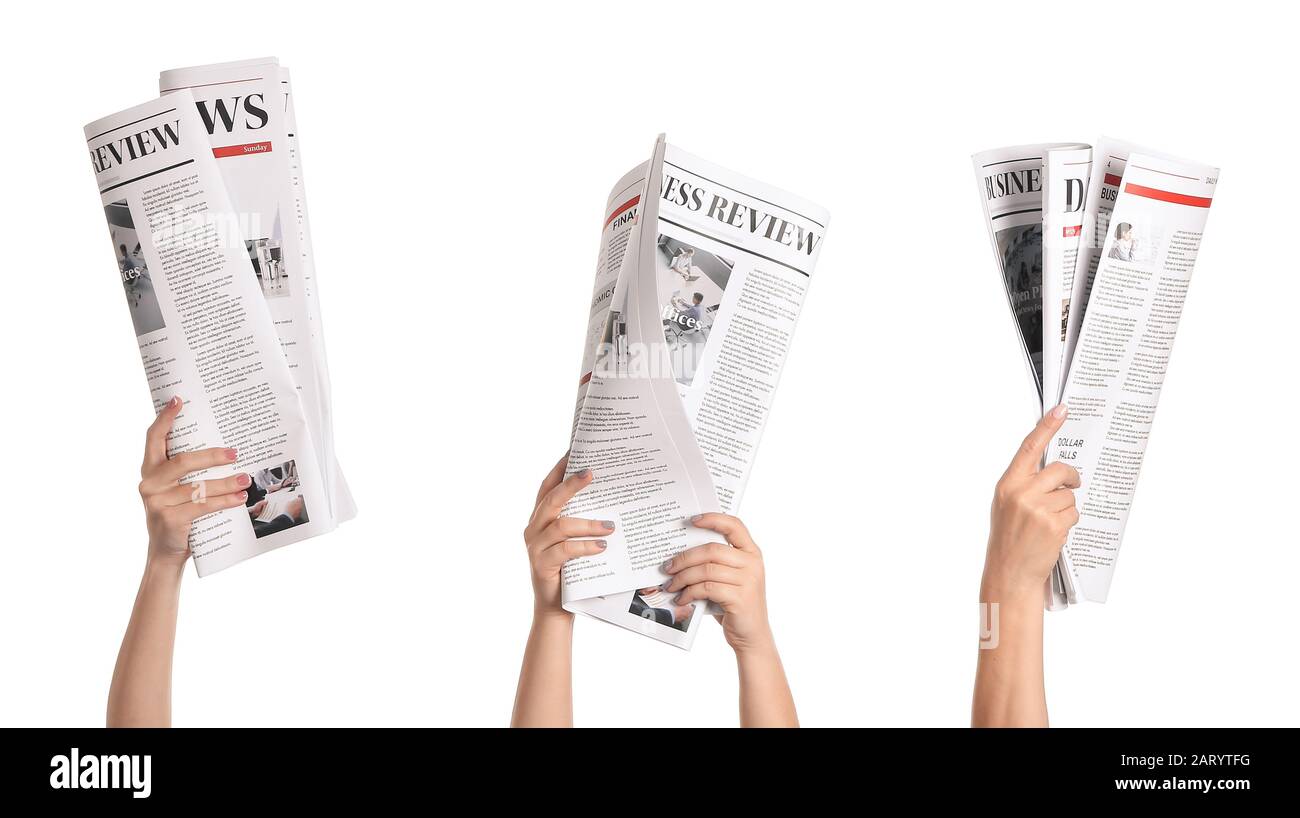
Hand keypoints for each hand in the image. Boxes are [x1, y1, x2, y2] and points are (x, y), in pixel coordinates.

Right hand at [139, 396, 250, 566]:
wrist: (167, 552)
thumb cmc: (179, 513)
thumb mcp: (178, 488)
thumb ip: (188, 470)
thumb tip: (226, 447)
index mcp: (151, 469)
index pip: (154, 438)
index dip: (165, 419)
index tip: (178, 400)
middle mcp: (149, 482)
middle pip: (183, 461)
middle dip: (212, 455)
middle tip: (235, 452)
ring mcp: (156, 501)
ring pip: (197, 486)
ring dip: (226, 482)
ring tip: (246, 479)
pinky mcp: (169, 518)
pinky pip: (203, 505)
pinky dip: (224, 501)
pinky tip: (240, 498)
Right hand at [523, 455, 613, 617]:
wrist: (555, 608)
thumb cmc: (571, 570)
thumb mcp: (575, 541)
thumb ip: (582, 520)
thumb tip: (611, 497)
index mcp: (540, 518)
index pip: (547, 486)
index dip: (559, 468)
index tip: (574, 450)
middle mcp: (534, 528)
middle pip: (551, 499)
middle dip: (571, 485)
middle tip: (592, 473)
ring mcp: (536, 546)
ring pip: (560, 525)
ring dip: (588, 523)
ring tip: (611, 526)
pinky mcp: (542, 564)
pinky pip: (565, 550)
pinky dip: (585, 546)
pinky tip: (602, 547)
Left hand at [664, 513, 770, 653]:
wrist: (752, 636)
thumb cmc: (734, 603)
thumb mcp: (729, 579)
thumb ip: (715, 563)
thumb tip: (679, 555)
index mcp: (751, 552)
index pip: (734, 525)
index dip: (713, 519)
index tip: (692, 520)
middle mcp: (753, 563)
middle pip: (712, 550)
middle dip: (685, 558)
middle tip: (667, 567)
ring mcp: (749, 581)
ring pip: (706, 570)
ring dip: (683, 578)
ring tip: (671, 586)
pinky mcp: (740, 599)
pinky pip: (707, 588)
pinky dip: (689, 593)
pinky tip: (681, 599)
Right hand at [983, 404, 1080, 601]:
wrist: (1009, 572)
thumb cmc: (1008, 539)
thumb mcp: (1006, 504)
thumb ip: (1024, 484)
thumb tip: (1051, 469)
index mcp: (1008, 484)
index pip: (1030, 447)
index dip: (1047, 426)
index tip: (1061, 409)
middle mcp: (1022, 492)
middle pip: (1060, 470)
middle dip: (1070, 478)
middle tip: (1070, 486)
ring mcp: (1039, 508)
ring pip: (1070, 495)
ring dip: (1066, 507)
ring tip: (1049, 523)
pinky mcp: (1055, 524)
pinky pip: (1074, 512)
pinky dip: (1069, 522)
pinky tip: (1054, 533)